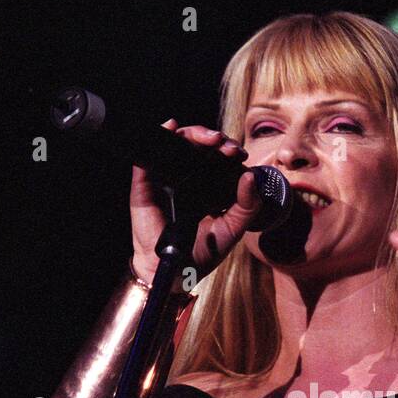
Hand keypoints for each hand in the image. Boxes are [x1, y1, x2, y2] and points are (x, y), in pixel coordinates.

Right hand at [130, 120, 264, 283]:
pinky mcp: (147, 183)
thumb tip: (251, 176)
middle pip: (199, 147)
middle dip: (214, 139)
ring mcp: (166, 179)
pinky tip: (170, 127)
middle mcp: (188, 179)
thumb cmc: (202, 252)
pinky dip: (160, 138)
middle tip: (224, 145)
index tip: (239, 154)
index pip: (218, 159)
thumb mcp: (232, 229)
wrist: (175, 270)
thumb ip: (247, 206)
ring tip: (208, 138)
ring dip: (193, 134)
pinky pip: (150, 157)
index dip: (229, 151)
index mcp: (208, 186)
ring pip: (178, 145)